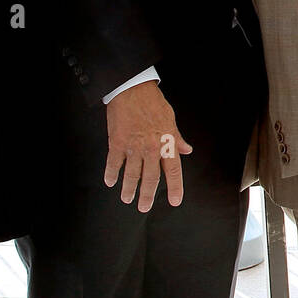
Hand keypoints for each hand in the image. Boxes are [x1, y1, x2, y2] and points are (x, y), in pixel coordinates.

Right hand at [104, 80, 191, 211]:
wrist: (132, 89)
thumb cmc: (152, 102)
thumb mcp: (170, 119)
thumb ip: (177, 138)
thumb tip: (187, 150)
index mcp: (166, 143)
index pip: (174, 170)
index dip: (175, 188)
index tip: (175, 201)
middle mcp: (151, 148)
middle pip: (151, 178)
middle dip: (147, 195)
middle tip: (144, 207)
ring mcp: (133, 147)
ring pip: (132, 175)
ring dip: (129, 189)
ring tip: (127, 198)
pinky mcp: (117, 143)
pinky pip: (113, 163)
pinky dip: (111, 174)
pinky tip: (110, 182)